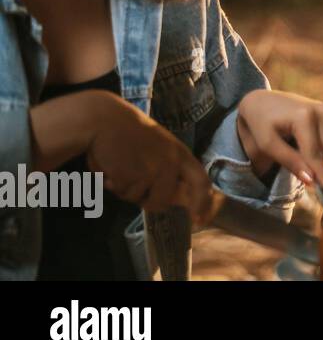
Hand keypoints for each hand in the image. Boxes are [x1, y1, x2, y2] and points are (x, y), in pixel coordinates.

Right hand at [83, 92, 214, 220]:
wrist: (103, 120)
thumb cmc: (130, 133)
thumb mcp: (160, 147)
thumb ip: (171, 170)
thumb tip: (179, 199)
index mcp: (180, 154)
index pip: (201, 182)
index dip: (202, 203)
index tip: (199, 220)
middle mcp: (170, 164)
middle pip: (163, 202)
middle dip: (147, 201)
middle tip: (133, 181)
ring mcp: (150, 172)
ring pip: (138, 199)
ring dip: (126, 189)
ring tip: (120, 165)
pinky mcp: (130, 177)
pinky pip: (121, 192)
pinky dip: (112, 184)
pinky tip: (110, 165)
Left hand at [235, 90, 322, 193]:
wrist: (262, 100)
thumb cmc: (260, 123)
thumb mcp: (267, 144)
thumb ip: (289, 161)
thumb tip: (311, 180)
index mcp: (304, 116)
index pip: (314, 153)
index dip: (319, 175)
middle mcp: (322, 110)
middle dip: (311, 165)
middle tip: (295, 167)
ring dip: (313, 156)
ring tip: (291, 145)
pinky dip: (316, 147)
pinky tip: (300, 140)